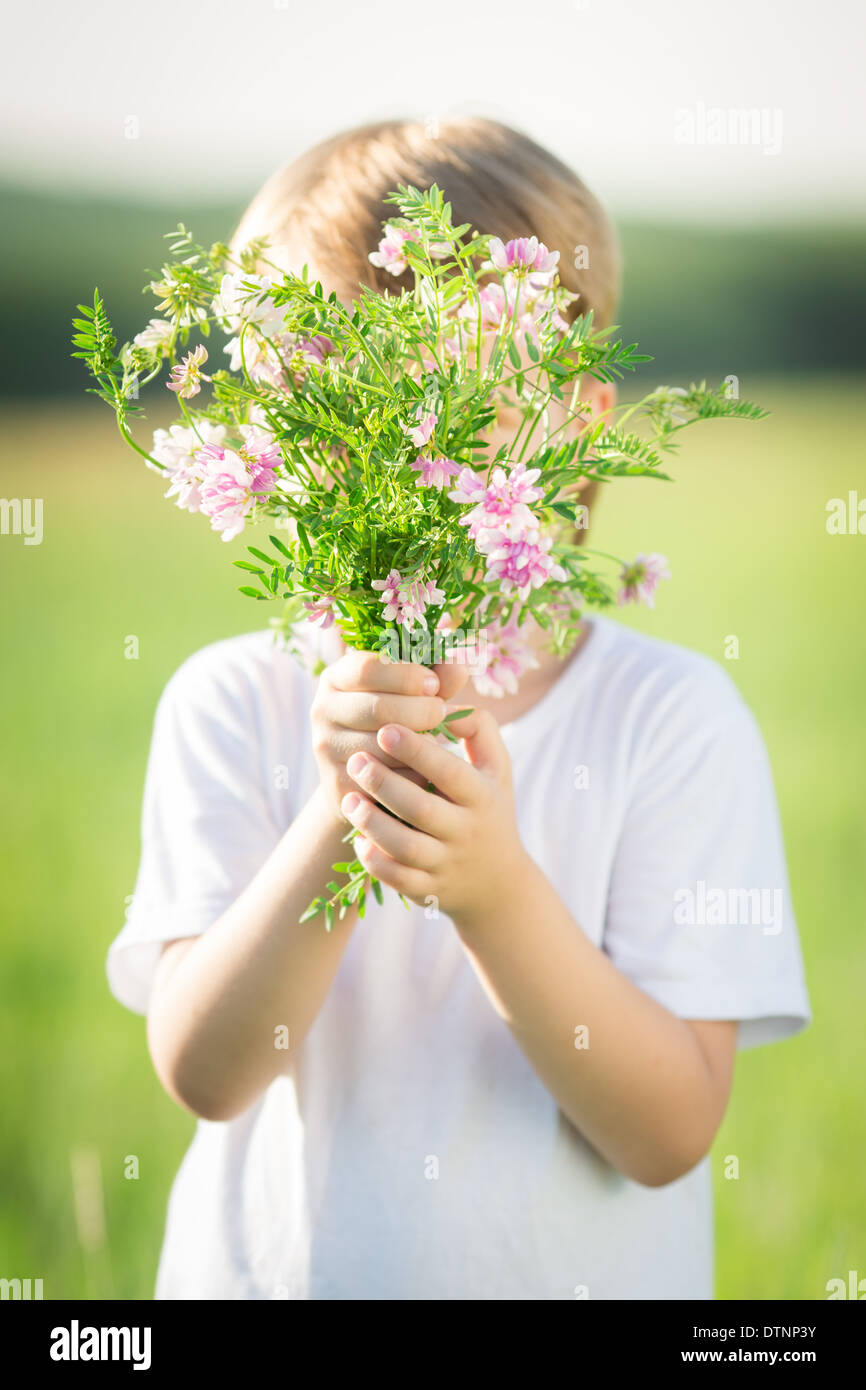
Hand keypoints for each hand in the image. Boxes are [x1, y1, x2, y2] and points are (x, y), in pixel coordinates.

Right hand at [311, 648, 451, 815]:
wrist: (365, 775)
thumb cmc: (396, 719)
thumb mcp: (412, 693)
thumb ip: (436, 676)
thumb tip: (458, 668)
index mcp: (337, 677)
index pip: (367, 668)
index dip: (407, 675)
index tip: (434, 685)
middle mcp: (322, 709)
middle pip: (377, 707)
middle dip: (421, 709)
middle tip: (442, 713)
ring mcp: (326, 748)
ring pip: (382, 746)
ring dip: (419, 744)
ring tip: (436, 741)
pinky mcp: (337, 783)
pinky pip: (385, 779)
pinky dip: (411, 774)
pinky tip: (423, 769)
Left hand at [339, 707, 527, 928]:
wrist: (497, 882)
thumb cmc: (489, 807)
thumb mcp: (496, 767)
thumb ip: (478, 727)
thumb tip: (444, 698)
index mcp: (482, 796)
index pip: (448, 771)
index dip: (416, 750)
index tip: (385, 728)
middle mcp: (466, 832)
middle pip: (420, 809)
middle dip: (384, 783)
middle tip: (356, 759)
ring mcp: (445, 864)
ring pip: (403, 847)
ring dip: (372, 823)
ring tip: (350, 798)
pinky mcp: (426, 888)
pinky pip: (396, 878)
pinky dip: (375, 860)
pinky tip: (359, 838)